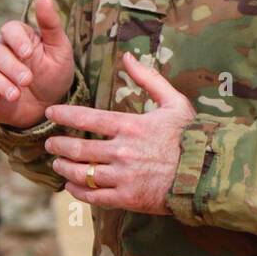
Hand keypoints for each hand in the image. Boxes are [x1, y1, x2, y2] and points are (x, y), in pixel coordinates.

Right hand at [0, 0, 74, 128]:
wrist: (45, 105)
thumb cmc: (53, 73)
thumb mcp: (59, 49)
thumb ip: (51, 24)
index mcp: (17, 36)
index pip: (9, 29)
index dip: (17, 40)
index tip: (28, 54)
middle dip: (12, 67)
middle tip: (27, 80)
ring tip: (15, 95)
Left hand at [44, 51, 194, 214]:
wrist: (207, 174)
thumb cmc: (191, 136)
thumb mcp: (173, 102)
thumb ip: (148, 79)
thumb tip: (127, 57)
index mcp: (130, 126)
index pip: (87, 118)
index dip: (64, 115)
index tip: (51, 113)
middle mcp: (122, 151)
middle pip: (78, 148)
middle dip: (58, 145)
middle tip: (49, 143)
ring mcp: (123, 177)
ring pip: (81, 173)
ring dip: (64, 168)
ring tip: (57, 163)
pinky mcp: (128, 198)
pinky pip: (94, 196)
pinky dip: (78, 191)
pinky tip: (71, 186)